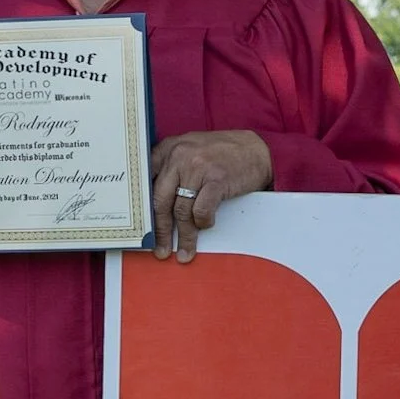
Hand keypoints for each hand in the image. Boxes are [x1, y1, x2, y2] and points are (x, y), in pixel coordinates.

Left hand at [151, 130, 273, 261]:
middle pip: (160, 201)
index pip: (146, 182)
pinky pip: (201, 211)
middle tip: (161, 250)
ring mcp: (198, 167)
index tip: (144, 230)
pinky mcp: (216, 179)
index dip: (143, 210)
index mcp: (168, 148)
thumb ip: (171, 168)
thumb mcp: (190, 150)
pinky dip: (203, 222)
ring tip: (186, 250)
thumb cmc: (223, 154)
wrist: (256, 149)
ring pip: (181, 210)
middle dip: (161, 231)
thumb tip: (153, 204)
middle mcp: (179, 156)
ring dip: (185, 235)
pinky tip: (207, 224)